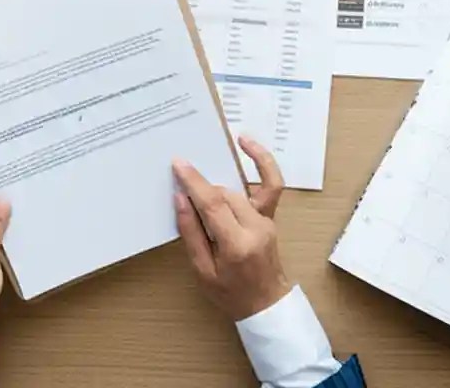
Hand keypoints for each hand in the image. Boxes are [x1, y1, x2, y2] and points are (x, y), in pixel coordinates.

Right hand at [173, 136, 288, 320]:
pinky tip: (247, 144)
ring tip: (200, 179)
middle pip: (225, 195)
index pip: (214, 205)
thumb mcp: (202, 271)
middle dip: (202, 191)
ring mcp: (267, 221)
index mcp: (237, 245)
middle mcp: (256, 228)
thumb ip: (191, 233)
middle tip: (182, 189)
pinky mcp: (271, 217)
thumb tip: (181, 199)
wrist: (266, 305)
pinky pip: (271, 184)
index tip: (179, 164)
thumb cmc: (231, 294)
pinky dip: (262, 162)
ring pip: (239, 190)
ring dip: (217, 187)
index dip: (195, 182)